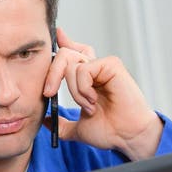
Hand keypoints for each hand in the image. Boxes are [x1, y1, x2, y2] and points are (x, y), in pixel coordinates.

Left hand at [43, 27, 162, 159]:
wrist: (126, 137)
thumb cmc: (110, 132)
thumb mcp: (78, 129)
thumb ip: (61, 124)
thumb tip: (45, 121)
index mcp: (89, 78)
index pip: (74, 53)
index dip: (65, 42)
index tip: (57, 34)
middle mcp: (95, 69)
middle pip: (65, 54)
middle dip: (52, 74)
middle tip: (48, 93)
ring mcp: (103, 65)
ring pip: (71, 66)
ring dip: (75, 92)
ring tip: (90, 107)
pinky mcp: (111, 65)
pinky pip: (83, 70)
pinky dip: (83, 89)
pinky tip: (94, 101)